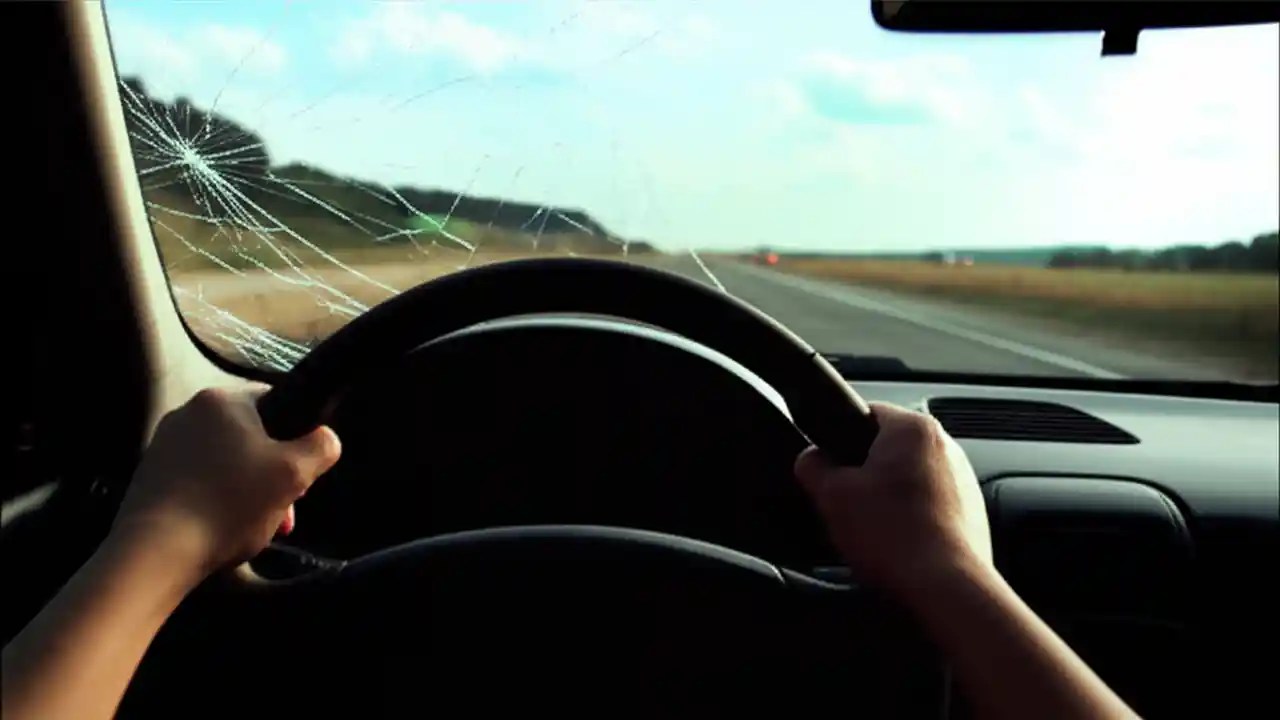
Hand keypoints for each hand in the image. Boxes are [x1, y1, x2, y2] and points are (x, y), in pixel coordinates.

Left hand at [111, 387, 340, 583]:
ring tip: (255, 527)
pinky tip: (222, 529)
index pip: (274, 401)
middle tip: (283, 510)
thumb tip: (326, 438)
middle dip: (272, 474)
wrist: (156, 551)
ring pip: (225, 462)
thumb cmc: (229, 504)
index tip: (300, 473)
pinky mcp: (149, 476)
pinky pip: (198, 481)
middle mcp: (187, 412)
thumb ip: (321, 447)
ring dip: (247, 491)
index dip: (296, 436)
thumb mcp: (293, 475)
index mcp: (221, 400)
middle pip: (250, 437)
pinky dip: (216, 501)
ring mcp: (163, 444)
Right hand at [794, 402, 991, 598]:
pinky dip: (912, 521)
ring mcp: (964, 481)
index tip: (828, 467)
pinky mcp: (972, 513)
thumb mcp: (831, 495)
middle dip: (865, 475)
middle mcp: (947, 446)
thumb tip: (811, 459)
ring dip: (889, 499)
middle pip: (888, 449)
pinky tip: (898, 545)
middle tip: (846, 505)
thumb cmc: (894, 537)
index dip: (838, 439)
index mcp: (914, 428)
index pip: (865, 412)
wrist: (946, 589)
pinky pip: (930, 507)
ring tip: (874, 531)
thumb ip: (812, 465)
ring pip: (909, 480)